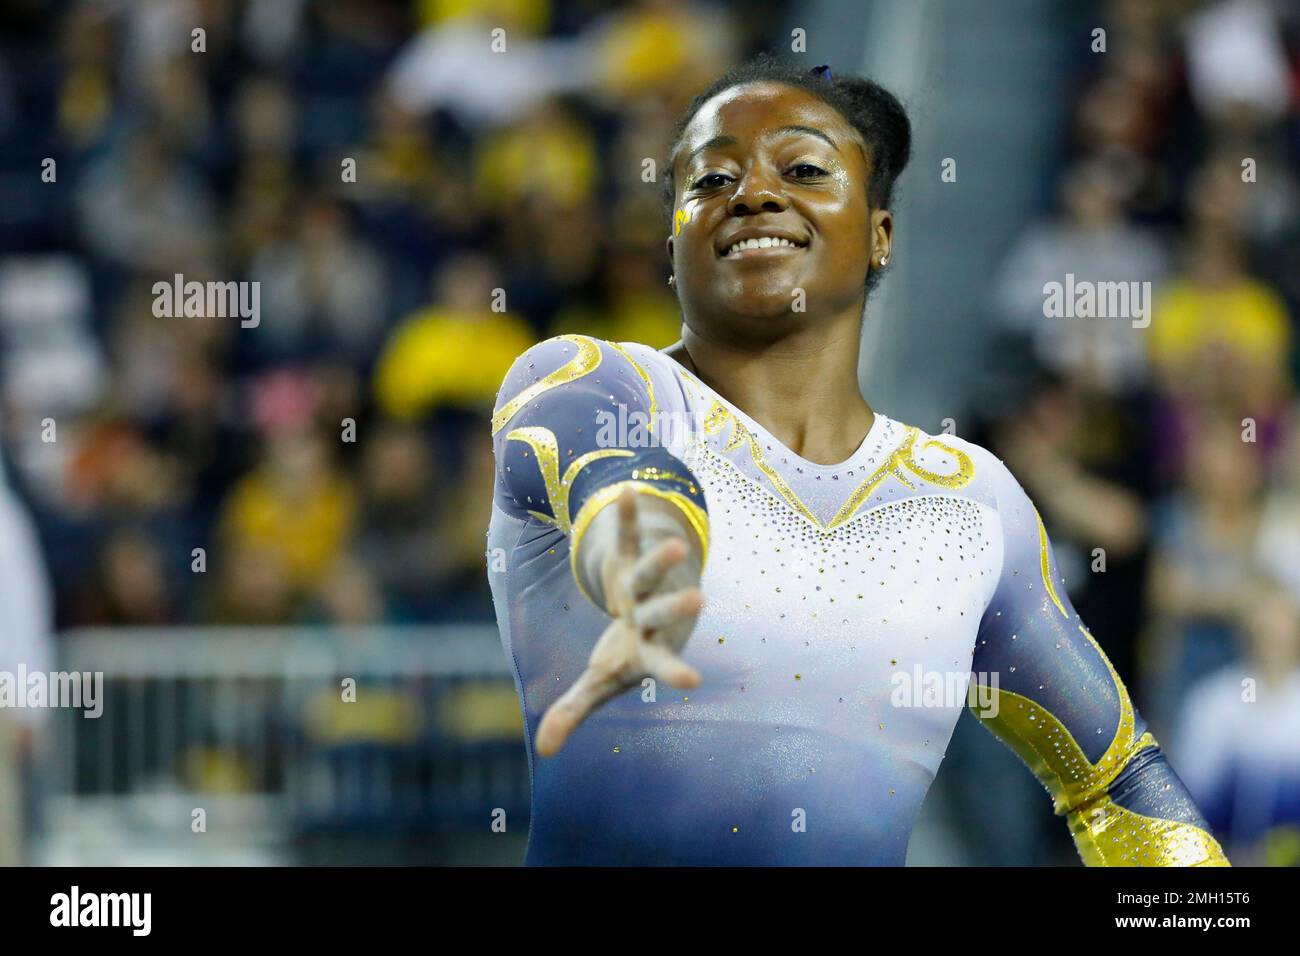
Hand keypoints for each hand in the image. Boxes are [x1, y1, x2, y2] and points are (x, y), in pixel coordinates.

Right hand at [535, 488, 704, 756]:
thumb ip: (573, 711)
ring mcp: (645, 586)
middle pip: (660, 612)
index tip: (694, 680)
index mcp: (644, 649)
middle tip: (698, 600)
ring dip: (660, 560)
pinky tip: (627, 489)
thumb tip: (543, 751)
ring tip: (676, 543)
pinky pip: (630, 536)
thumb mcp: (600, 679)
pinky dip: (626, 516)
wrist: (650, 609)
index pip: (661, 664)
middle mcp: (650, 617)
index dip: (675, 672)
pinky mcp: (632, 557)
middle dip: (675, 608)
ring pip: (651, 573)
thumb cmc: (626, 651)